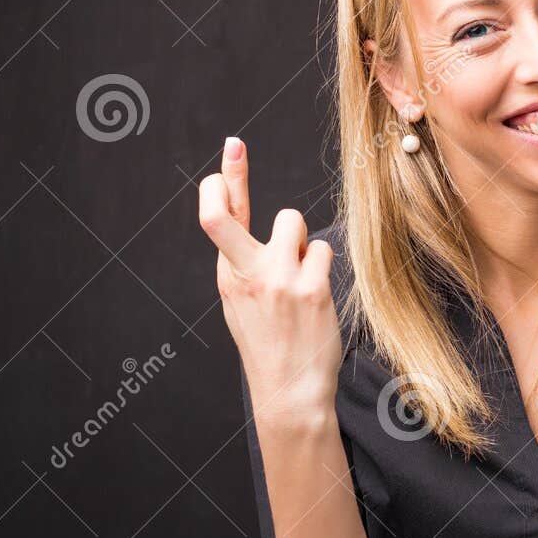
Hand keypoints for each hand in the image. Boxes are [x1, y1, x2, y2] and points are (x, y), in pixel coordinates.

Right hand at [198, 137, 342, 421]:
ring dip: (302, 240)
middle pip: (222, 215)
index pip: (214, 220)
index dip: (221, 180)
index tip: (231, 148)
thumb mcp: (242, 303)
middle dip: (230, 173)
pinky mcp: (311, 289)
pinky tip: (317, 294)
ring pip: (293, 222)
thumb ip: (243, 265)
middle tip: (234, 145)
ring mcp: (278, 280)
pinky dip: (323, 266)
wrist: (290, 392)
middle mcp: (246, 274)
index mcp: (228, 276)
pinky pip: (323, 251)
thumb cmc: (270, 345)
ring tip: (301, 274)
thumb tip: (245, 225)